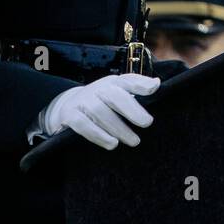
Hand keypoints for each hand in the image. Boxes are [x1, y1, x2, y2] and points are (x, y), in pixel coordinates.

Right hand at [39, 73, 159, 149]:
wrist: (67, 105)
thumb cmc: (101, 100)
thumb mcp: (117, 91)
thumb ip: (137, 87)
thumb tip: (157, 83)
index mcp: (112, 83)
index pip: (127, 80)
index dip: (140, 83)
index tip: (154, 88)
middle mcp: (97, 89)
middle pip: (114, 95)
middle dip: (132, 109)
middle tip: (147, 123)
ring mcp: (82, 101)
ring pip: (100, 112)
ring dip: (118, 127)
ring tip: (134, 141)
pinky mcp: (70, 115)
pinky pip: (83, 124)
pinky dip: (98, 135)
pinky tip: (112, 144)